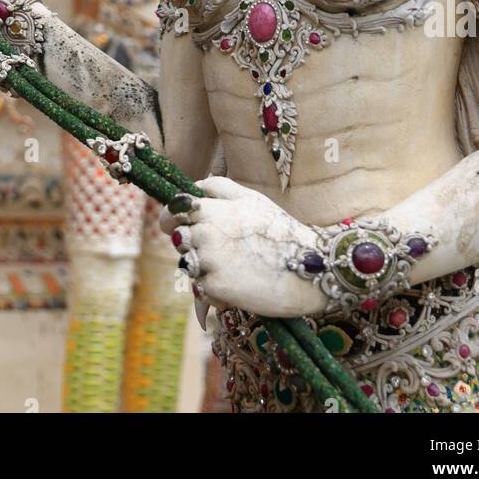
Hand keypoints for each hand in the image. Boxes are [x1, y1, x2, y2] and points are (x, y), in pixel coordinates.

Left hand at [160, 176, 324, 318]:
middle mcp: (205, 233)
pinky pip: (202, 290)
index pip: (173, 210)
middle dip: (193, 245)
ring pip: (189, 266)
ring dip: (204, 270)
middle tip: (222, 251)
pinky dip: (215, 291)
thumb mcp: (251, 198)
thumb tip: (194, 187)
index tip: (176, 226)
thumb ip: (218, 188)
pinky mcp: (215, 288)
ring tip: (235, 268)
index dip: (171, 219)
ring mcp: (208, 261)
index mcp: (211, 209)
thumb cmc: (280, 232)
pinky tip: (240, 285)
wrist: (307, 271)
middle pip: (180, 240)